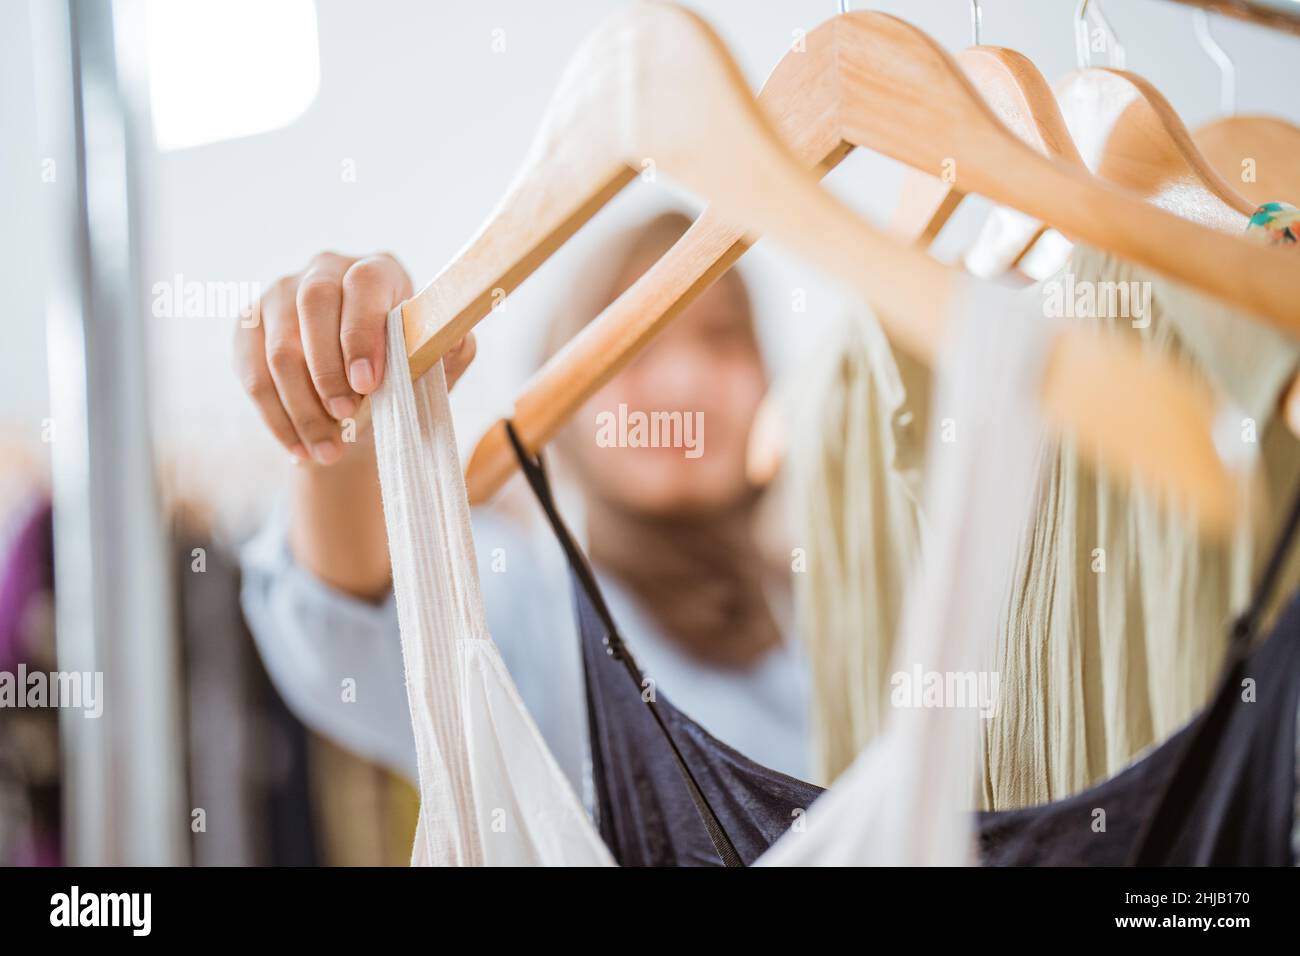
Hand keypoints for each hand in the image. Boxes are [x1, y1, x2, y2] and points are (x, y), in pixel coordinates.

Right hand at [234, 251, 475, 463]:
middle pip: (313, 304)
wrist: (360, 406)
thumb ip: (451, 353)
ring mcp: (281, 293)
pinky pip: (252, 374)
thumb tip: (453, 339)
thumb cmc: (403, 377)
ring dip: (302, 408)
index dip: (362, 331)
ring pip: (279, 349)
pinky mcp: (249, 326)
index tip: (368, 383)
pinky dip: (276, 418)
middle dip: (327, 369)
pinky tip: (299, 449)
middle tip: (346, 417)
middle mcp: (325, 269)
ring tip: (328, 451)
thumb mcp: (436, 369)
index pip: (364, 283)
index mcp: (378, 270)